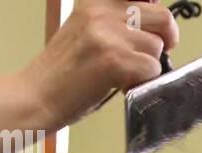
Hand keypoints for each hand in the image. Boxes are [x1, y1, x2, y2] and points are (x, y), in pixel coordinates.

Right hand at [19, 0, 179, 130]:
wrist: (36, 95)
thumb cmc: (63, 70)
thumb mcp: (87, 30)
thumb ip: (118, 23)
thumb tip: (156, 28)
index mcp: (97, 2)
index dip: (158, 20)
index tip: (155, 33)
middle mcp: (102, 12)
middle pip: (163, 18)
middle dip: (165, 41)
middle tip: (149, 58)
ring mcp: (109, 35)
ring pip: (158, 47)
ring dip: (147, 66)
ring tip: (123, 74)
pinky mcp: (115, 60)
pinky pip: (152, 69)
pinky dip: (142, 82)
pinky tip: (120, 85)